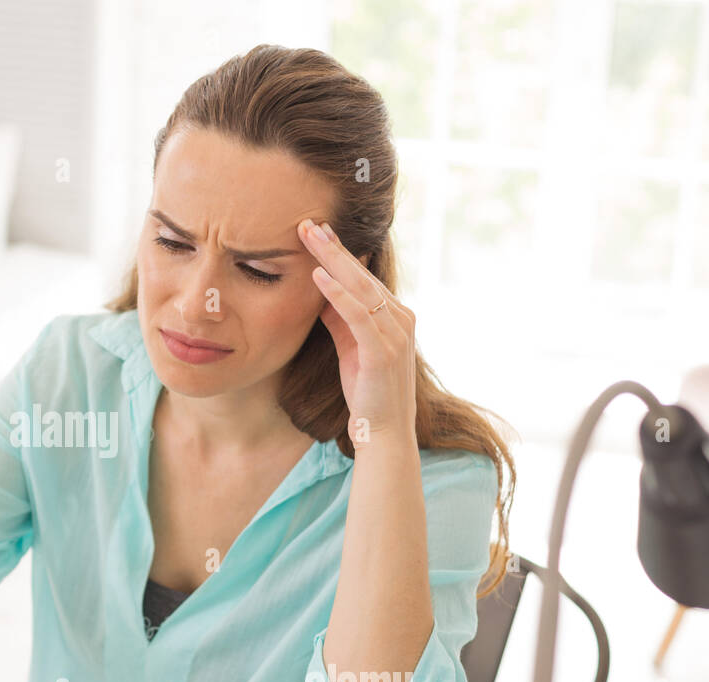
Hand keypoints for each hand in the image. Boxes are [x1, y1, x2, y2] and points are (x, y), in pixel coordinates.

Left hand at [298, 218, 416, 446]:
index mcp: (394, 315)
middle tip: (309, 222)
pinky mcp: (383, 351)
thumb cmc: (365, 391)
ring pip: (361, 287)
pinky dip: (338, 294)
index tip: (316, 229)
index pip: (362, 276)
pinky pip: (358, 315)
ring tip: (310, 238)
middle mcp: (400, 318)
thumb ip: (340, 318)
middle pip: (361, 274)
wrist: (382, 432)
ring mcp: (395, 333)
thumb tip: (320, 292)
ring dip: (333, 261)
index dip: (339, 252)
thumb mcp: (350, 346)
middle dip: (334, 247)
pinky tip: (318, 277)